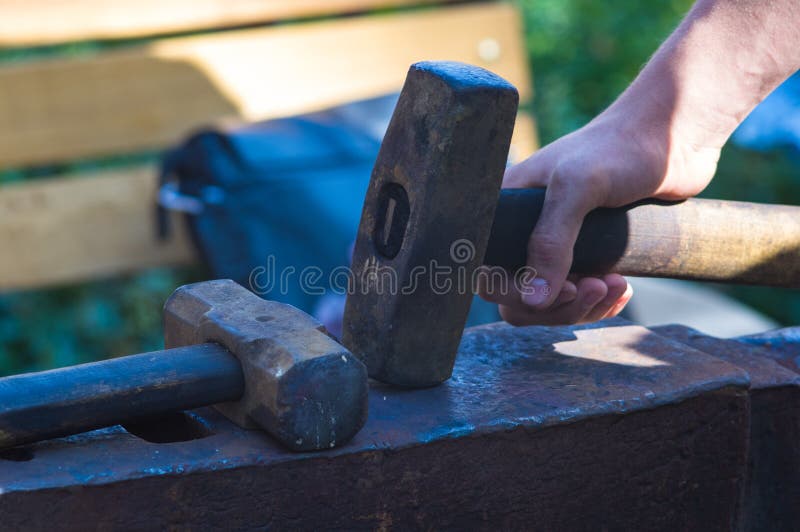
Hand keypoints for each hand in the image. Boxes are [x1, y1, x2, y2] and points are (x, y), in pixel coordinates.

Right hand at [478, 106, 719, 325]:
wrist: (670, 138)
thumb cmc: (618, 149)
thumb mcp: (577, 187)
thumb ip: (550, 241)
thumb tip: (532, 301)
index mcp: (507, 211)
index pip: (488, 273)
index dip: (518, 294)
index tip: (566, 287)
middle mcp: (526, 231)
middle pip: (518, 298)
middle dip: (558, 306)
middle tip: (595, 287)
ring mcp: (557, 245)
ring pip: (549, 304)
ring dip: (583, 307)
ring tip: (617, 285)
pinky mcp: (588, 254)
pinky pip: (578, 299)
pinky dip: (599, 303)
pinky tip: (622, 287)